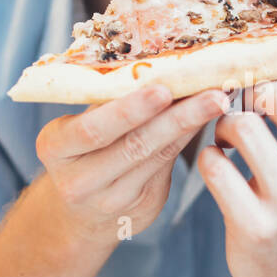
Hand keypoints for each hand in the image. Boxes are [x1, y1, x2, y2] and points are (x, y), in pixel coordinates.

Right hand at [35, 84, 228, 244]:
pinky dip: (189, 139)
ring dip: (192, 125)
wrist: (77, 214)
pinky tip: (209, 119)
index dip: (128, 111)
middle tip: (212, 93)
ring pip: (157, 156)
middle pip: (134, 145)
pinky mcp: (140, 208)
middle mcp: (79, 180)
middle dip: (177, 117)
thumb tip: (158, 61)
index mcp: (56, 148)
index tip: (162, 89)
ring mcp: (111, 200)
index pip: (92, 130)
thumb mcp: (76, 129)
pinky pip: (168, 166)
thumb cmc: (80, 152)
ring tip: (220, 99)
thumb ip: (106, 104)